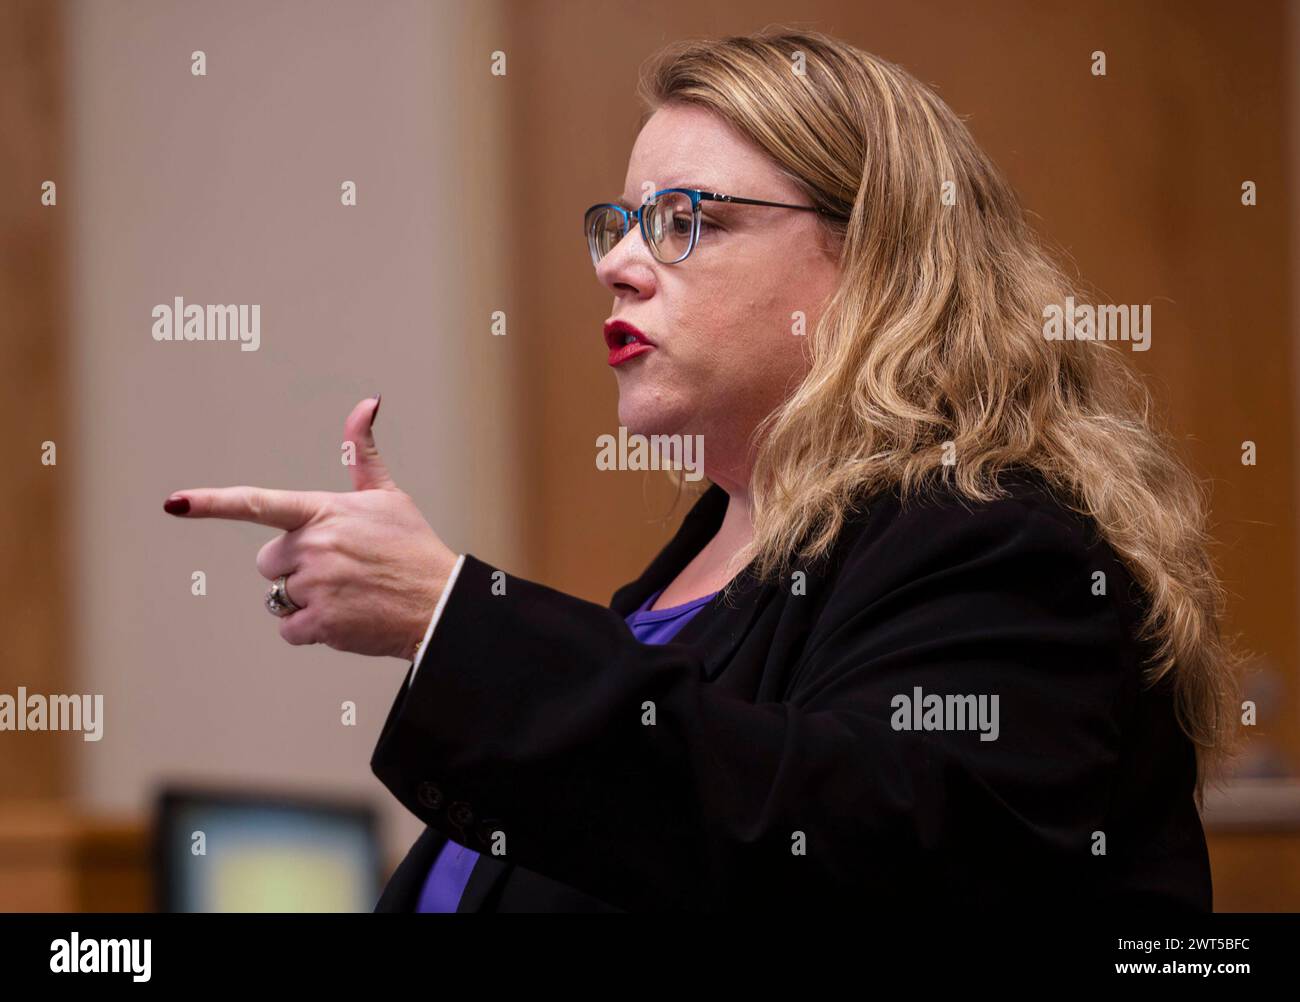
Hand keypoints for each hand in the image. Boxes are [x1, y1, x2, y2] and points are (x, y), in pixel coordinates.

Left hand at [163, 396, 457, 660]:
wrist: (440, 604)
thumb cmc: (412, 547)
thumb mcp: (388, 495)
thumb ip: (362, 452)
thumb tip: (367, 402)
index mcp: (324, 512)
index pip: (259, 504)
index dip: (212, 504)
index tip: (175, 503)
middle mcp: (315, 546)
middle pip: (269, 562)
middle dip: (294, 568)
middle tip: (340, 570)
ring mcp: (317, 585)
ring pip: (279, 596)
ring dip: (306, 600)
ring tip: (349, 594)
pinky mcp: (322, 623)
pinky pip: (289, 629)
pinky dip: (311, 630)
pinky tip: (345, 618)